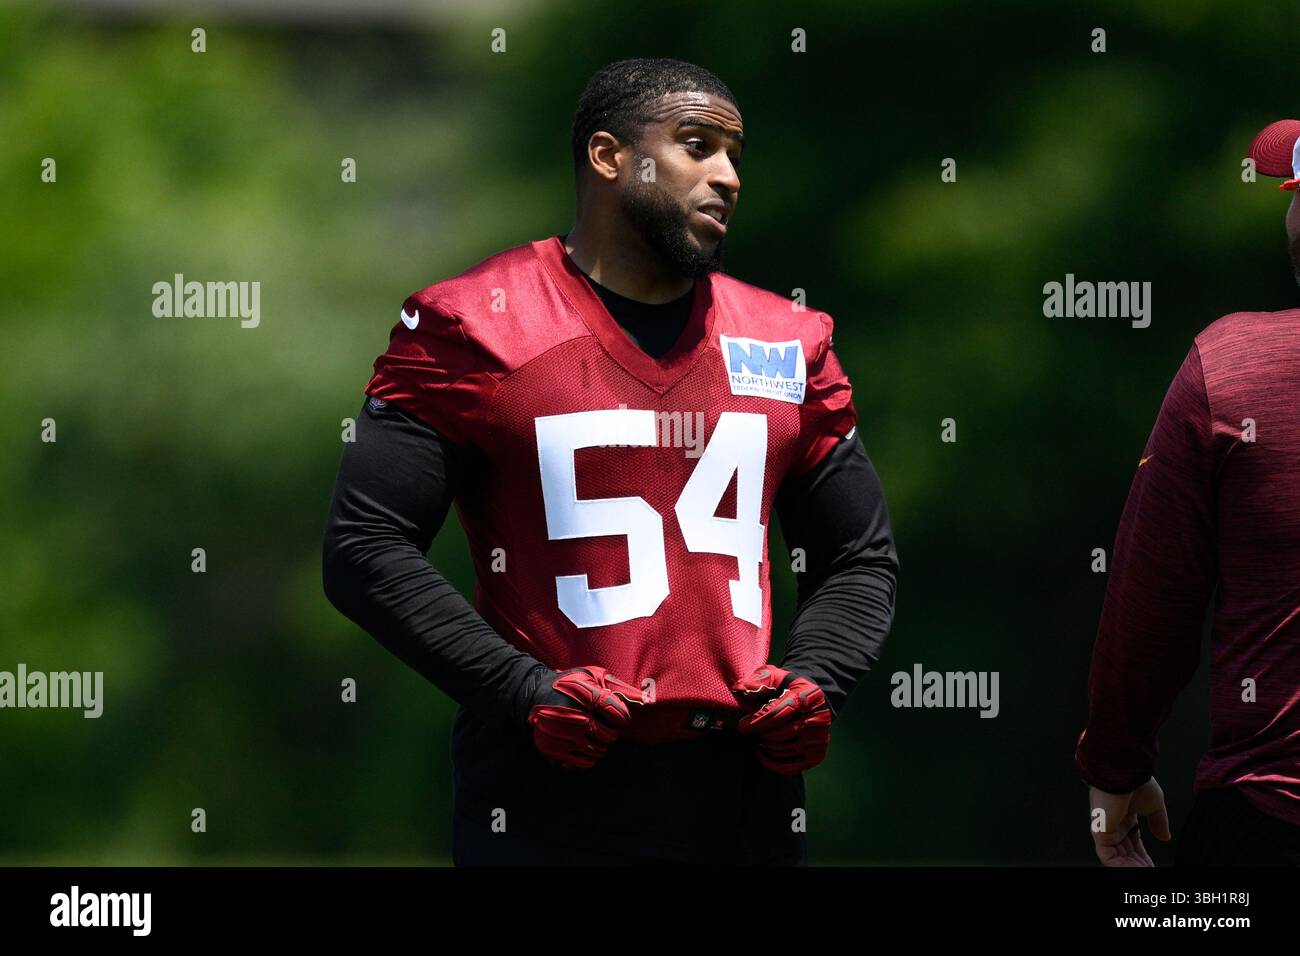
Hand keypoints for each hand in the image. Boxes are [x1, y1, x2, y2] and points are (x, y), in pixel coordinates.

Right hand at [527, 666, 644, 769]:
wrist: (534, 693)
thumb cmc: (571, 684)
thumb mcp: (594, 676)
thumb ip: (619, 688)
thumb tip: (647, 700)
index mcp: (582, 694)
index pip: (618, 715)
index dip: (622, 718)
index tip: (618, 717)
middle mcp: (570, 715)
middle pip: (609, 737)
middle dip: (611, 733)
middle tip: (606, 727)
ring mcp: (559, 734)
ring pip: (598, 752)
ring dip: (601, 746)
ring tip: (594, 736)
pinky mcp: (551, 748)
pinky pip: (584, 762)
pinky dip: (590, 757)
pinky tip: (585, 745)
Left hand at [731, 664, 831, 774]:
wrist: (809, 702)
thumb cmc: (786, 688)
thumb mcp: (774, 676)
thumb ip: (757, 681)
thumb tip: (740, 690)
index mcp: (809, 695)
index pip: (780, 712)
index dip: (759, 721)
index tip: (742, 727)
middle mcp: (820, 717)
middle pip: (782, 733)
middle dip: (761, 733)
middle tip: (749, 732)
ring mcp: (820, 738)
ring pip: (784, 749)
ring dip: (766, 745)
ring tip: (757, 737)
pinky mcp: (818, 754)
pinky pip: (792, 767)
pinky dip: (772, 764)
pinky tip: (761, 753)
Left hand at [1088, 777, 1171, 865]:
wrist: (1126, 773)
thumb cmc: (1137, 782)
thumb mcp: (1154, 805)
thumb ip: (1158, 822)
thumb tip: (1165, 837)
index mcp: (1124, 817)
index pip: (1133, 843)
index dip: (1143, 856)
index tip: (1153, 865)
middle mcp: (1113, 824)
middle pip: (1125, 852)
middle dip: (1139, 864)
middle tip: (1151, 872)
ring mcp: (1106, 829)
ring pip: (1117, 857)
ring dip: (1132, 867)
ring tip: (1147, 873)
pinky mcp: (1100, 833)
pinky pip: (1108, 857)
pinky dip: (1122, 866)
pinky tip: (1137, 870)